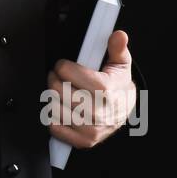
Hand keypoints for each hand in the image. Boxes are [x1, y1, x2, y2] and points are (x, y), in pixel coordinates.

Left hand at [45, 29, 136, 147]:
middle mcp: (98, 112)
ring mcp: (90, 129)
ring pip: (52, 107)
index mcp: (106, 90)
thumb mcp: (120, 65)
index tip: (64, 66)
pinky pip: (54, 126)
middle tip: (59, 78)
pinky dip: (54, 116)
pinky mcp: (83, 141)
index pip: (66, 71)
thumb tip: (119, 35)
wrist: (124, 112)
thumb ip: (117, 48)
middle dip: (54, 79)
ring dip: (52, 97)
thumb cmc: (118, 87)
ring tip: (61, 92)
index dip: (62, 65)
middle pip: (56, 89)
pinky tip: (63, 109)